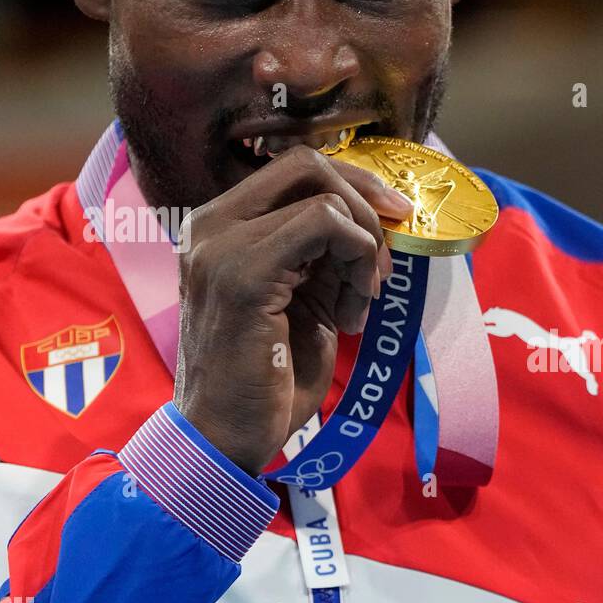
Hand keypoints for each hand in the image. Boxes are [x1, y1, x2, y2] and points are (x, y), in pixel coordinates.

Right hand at [174, 145, 412, 474]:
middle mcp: (211, 224)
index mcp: (221, 226)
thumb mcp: (302, 297)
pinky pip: (327, 226)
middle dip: (366, 203)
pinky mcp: (242, 272)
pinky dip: (358, 264)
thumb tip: (376, 213)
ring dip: (363, 252)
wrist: (225, 437)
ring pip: (325, 198)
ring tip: (355, 306)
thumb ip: (321, 252)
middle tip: (385, 263)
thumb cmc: (268, 377)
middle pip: (308, 165)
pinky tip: (348, 317)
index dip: (353, 184)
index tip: (392, 220)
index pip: (294, 167)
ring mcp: (220, 244)